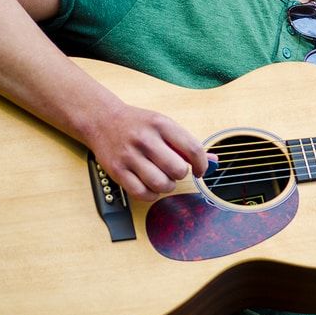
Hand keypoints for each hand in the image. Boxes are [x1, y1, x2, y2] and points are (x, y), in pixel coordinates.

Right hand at [87, 104, 214, 200]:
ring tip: (163, 178)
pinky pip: (142, 193)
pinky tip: (151, 186)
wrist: (102, 119)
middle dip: (181, 174)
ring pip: (161, 184)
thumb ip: (187, 143)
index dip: (202, 165)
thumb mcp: (164, 125)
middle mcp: (146, 139)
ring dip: (167, 186)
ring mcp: (130, 156)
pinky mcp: (117, 171)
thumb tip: (213, 161)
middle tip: (175, 171)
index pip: (193, 149)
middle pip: (178, 169)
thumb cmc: (138, 124)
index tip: (199, 170)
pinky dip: (151, 194)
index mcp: (162, 125)